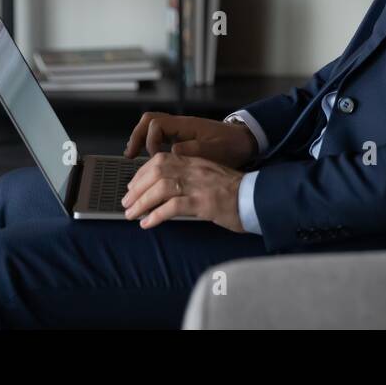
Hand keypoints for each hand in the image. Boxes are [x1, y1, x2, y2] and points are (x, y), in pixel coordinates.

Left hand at [120, 151, 244, 231]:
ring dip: (141, 202)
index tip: (133, 186)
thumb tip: (168, 192)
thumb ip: (191, 178)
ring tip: (132, 215)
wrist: (258, 197)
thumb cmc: (237, 192)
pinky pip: (173, 207)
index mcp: (196, 161)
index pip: (160, 160)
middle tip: (127, 203)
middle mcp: (194, 169)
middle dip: (137, 188)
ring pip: (160, 188)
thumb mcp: (211, 177)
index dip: (142, 173)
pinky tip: (148, 224)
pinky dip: (156, 215)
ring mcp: (199, 185)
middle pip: (156, 172)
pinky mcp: (203, 202)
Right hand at [123, 111, 257, 169]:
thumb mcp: (216, 150)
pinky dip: (151, 145)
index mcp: (187, 125)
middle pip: (150, 121)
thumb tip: (172, 151)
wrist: (245, 142)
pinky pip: (160, 136)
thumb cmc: (232, 146)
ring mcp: (181, 130)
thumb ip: (195, 150)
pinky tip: (150, 161)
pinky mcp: (183, 137)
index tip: (154, 158)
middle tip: (129, 155)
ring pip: (153, 127)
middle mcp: (181, 125)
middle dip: (137, 136)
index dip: (150, 140)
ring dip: (142, 140)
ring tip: (133, 157)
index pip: (156, 124)